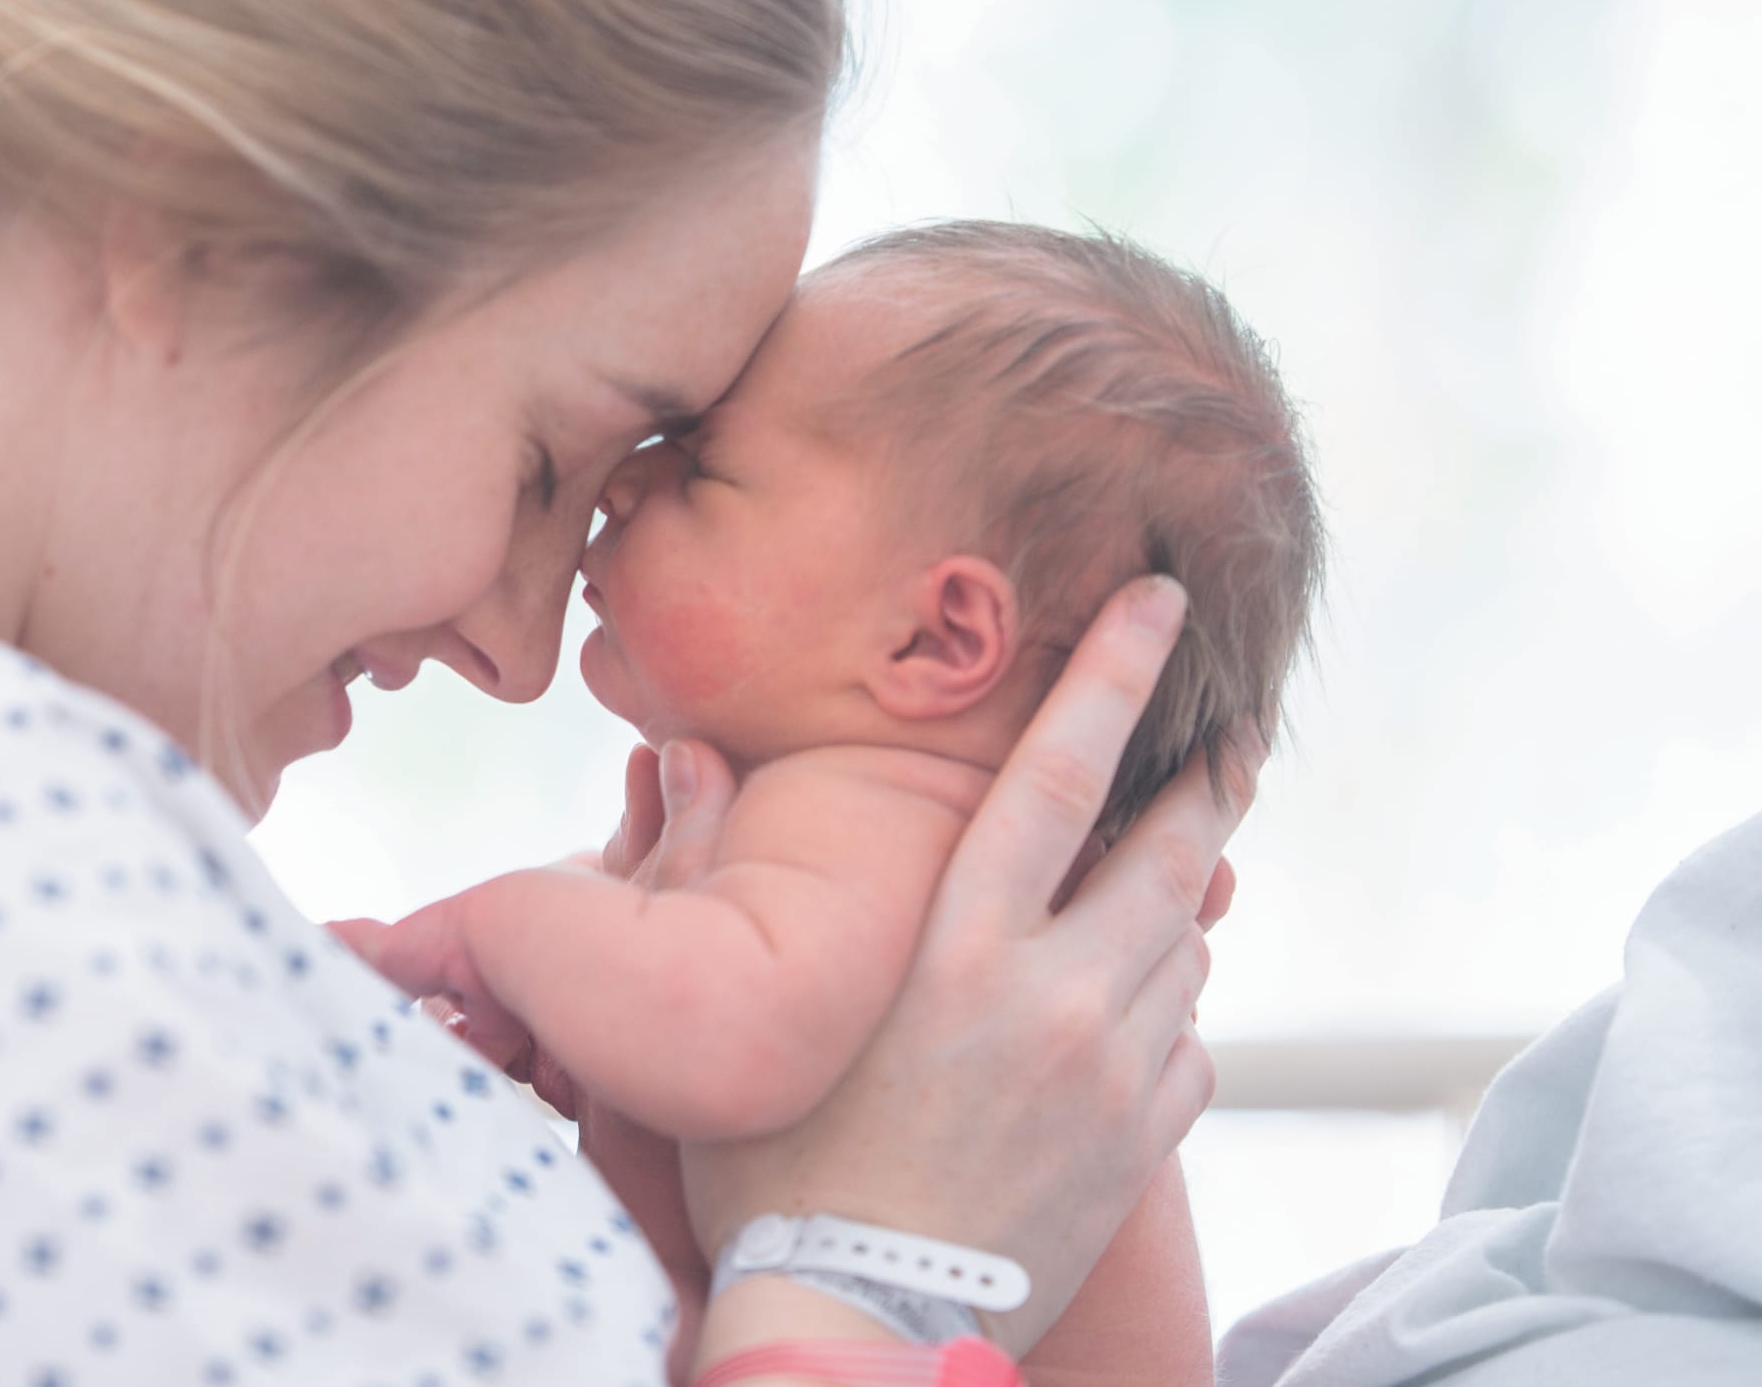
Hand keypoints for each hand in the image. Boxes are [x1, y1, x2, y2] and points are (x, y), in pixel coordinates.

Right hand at [676, 576, 1254, 1357]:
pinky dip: (1166, 1015)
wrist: (859, 1326)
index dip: (1116, 677)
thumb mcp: (753, 1015)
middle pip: (1166, 849)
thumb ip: (722, 878)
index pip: (1057, 776)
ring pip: (1185, 948)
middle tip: (1239, 727)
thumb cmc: (781, 1173)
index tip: (1165, 603)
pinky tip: (1124, 1019)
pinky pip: (1187, 1047)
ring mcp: (1115, 1073)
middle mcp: (1055, 996)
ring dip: (1176, 904)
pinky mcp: (1144, 1145)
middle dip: (1210, 776)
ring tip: (1162, 878)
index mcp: (958, 950)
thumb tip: (679, 756)